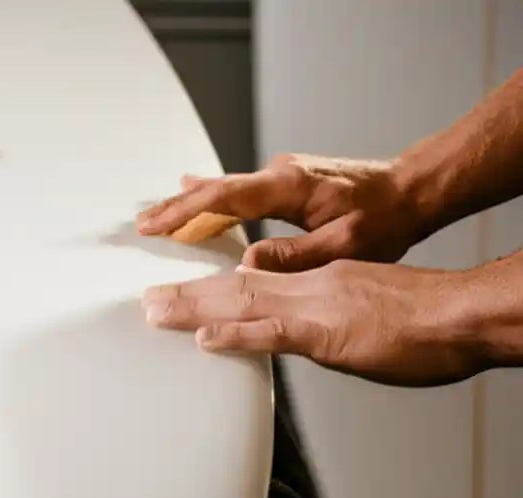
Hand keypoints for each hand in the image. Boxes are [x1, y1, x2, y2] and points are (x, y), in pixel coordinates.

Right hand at [136, 154, 428, 271]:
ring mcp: (282, 176)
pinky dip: (212, 199)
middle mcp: (280, 174)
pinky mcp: (287, 183)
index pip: (224, 197)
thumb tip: (247, 266)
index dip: (186, 212)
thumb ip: (294, 255)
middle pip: (215, 190)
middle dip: (175, 208)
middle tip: (142, 225)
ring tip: (158, 218)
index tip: (155, 226)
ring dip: (190, 205)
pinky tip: (195, 194)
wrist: (412, 189)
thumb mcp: (345, 245)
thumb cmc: (386, 218)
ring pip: (225, 190)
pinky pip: (239, 192)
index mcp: (288, 187)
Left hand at [141, 259, 496, 387]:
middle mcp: (310, 287)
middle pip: (236, 288)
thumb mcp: (366, 313)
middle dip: (189, 294)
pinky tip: (203, 338)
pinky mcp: (329, 333)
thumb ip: (329, 321)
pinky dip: (235, 335)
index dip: (215, 287)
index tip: (183, 291)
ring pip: (242, 302)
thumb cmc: (427, 318)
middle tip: (147, 299)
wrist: (462, 314)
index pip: (256, 282)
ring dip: (193, 307)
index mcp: (320, 282)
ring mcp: (317, 307)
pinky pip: (274, 333)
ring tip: (153, 310)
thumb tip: (306, 334)